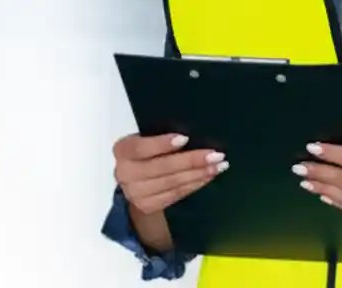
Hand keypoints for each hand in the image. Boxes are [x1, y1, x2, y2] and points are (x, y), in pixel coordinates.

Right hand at [113, 133, 228, 215]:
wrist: (135, 182)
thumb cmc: (146, 153)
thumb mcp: (146, 140)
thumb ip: (160, 137)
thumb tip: (191, 135)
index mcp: (123, 150)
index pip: (141, 147)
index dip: (162, 144)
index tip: (185, 138)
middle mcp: (125, 173)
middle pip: (161, 167)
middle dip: (191, 161)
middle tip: (216, 155)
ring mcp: (136, 193)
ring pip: (172, 183)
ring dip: (198, 174)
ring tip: (219, 165)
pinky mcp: (148, 206)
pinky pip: (176, 194)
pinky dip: (194, 184)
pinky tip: (208, 176)